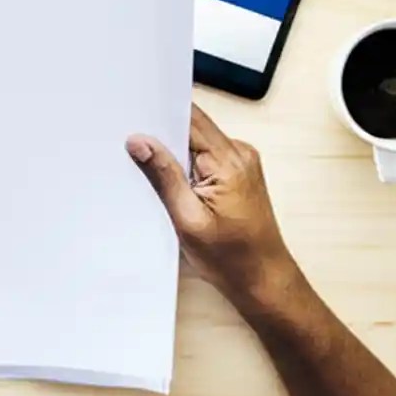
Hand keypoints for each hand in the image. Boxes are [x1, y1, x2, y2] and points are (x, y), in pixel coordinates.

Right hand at [126, 105, 300, 311]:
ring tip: (154, 176)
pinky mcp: (238, 173)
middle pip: (193, 127)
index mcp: (228, 161)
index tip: (132, 119)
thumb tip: (140, 141)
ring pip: (197, 142)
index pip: (189, 118)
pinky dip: (186, 165)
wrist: (264, 280)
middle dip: (163, 136)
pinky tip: (174, 186)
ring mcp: (241, 162)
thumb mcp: (188, 218)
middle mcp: (239, 154)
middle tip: (134, 152)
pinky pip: (206, 156)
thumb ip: (164, 175)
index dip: (159, 115)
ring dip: (174, 154)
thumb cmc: (231, 258)